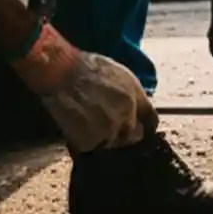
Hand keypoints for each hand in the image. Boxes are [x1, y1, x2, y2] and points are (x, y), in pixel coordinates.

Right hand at [11, 21, 157, 152]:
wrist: (61, 72)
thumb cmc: (85, 66)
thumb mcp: (118, 72)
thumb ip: (131, 92)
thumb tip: (135, 105)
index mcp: (134, 97)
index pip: (151, 119)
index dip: (147, 126)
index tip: (143, 129)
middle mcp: (126, 116)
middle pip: (131, 135)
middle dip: (121, 133)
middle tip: (104, 125)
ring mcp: (108, 130)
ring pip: (110, 142)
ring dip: (101, 137)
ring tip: (86, 122)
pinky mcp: (90, 140)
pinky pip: (90, 146)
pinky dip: (83, 141)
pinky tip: (75, 127)